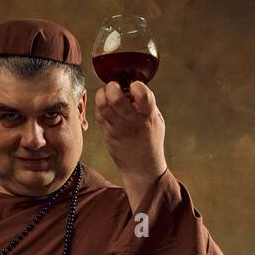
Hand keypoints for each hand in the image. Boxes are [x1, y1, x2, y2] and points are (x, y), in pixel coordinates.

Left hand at [94, 81, 166, 200]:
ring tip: (108, 93)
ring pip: (102, 105)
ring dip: (102, 94)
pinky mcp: (107, 134)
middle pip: (115, 99)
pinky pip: (98, 115)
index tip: (134, 86)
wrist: (142, 168)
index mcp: (148, 116)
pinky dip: (100, 106)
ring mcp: (117, 129)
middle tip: (114, 86)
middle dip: (112, 87)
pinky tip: (106, 106)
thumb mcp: (156, 120)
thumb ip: (146, 104)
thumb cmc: (151, 141)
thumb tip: (131, 86)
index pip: (142, 95)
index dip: (136, 86)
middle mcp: (132, 122)